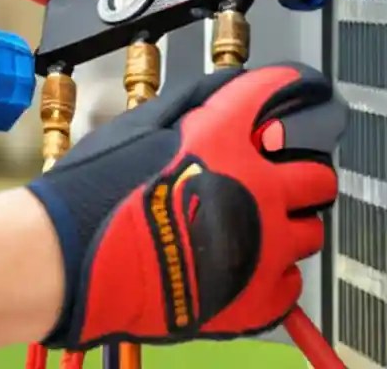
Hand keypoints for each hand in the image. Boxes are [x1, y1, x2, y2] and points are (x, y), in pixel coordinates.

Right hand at [27, 62, 345, 349]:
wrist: (70, 261)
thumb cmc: (92, 192)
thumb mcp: (138, 126)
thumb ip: (192, 105)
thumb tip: (228, 89)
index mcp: (225, 136)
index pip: (282, 92)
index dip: (288, 88)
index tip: (290, 92)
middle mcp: (256, 186)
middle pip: (317, 174)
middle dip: (297, 170)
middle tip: (272, 178)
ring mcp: (262, 245)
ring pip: (310, 231)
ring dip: (288, 224)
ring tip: (254, 226)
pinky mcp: (255, 297)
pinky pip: (292, 283)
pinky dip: (274, 274)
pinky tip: (243, 265)